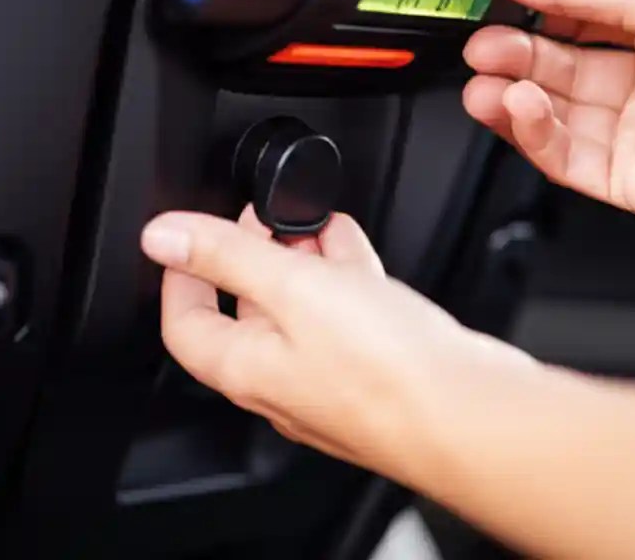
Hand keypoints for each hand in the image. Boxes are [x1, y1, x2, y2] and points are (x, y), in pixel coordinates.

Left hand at [139, 206, 523, 480]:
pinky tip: (353, 252)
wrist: (471, 416)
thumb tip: (163, 236)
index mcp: (245, 370)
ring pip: (303, 315)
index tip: (187, 237)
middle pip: (246, 315)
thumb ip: (227, 255)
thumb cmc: (387, 371)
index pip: (185, 324)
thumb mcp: (293, 287)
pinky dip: (344, 281)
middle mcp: (283, 385)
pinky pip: (347, 321)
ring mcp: (332, 382)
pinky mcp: (378, 373)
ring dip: (302, 264)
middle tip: (262, 217)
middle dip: (250, 257)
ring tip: (311, 223)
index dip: (180, 274)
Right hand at [463, 0, 634, 220]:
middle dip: (512, 58)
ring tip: (487, 85)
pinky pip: (564, 158)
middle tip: (482, 49)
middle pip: (554, 69)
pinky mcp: (626, 180)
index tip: (490, 4)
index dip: (527, 15)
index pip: (571, 20)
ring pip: (551, 117)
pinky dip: (534, 133)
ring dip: (512, 99)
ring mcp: (633, 134)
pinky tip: (522, 107)